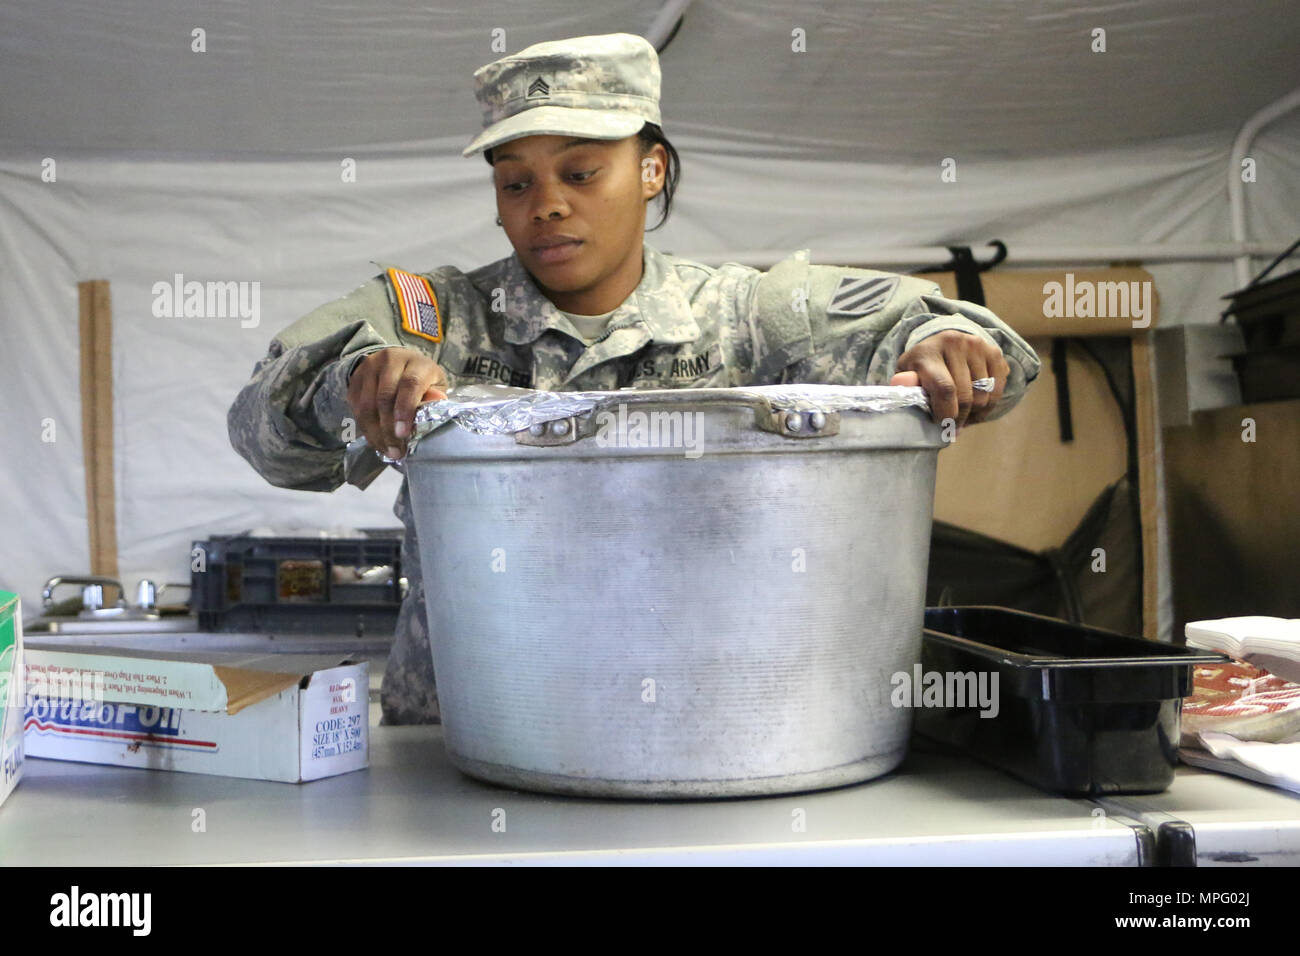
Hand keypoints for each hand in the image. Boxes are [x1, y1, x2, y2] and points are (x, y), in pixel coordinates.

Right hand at [346, 347, 447, 458]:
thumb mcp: (435, 385)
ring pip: (366, 405)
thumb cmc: (422, 378)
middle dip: (388, 429)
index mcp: (415, 362)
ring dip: (375, 433)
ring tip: (386, 450)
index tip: (403, 434)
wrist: (397, 361)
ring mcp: (369, 368)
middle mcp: (389, 360)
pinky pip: (356, 408)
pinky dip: (366, 429)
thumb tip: (435, 407)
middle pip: (384, 397)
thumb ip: (434, 398)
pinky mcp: (355, 379)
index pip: (409, 384)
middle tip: (396, 451)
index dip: (406, 410)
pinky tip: (377, 442)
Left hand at [889, 329, 1009, 429]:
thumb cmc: (922, 368)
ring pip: (984, 396)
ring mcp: (977, 346)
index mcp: (928, 352)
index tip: (941, 425)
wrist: (941, 345)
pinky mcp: (994, 352)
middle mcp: (954, 343)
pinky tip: (976, 407)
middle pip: (966, 396)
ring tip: (964, 417)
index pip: (945, 389)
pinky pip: (997, 389)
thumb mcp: (907, 376)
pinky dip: (989, 405)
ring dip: (975, 414)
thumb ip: (906, 387)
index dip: (946, 414)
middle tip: (953, 427)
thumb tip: (908, 394)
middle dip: (960, 418)